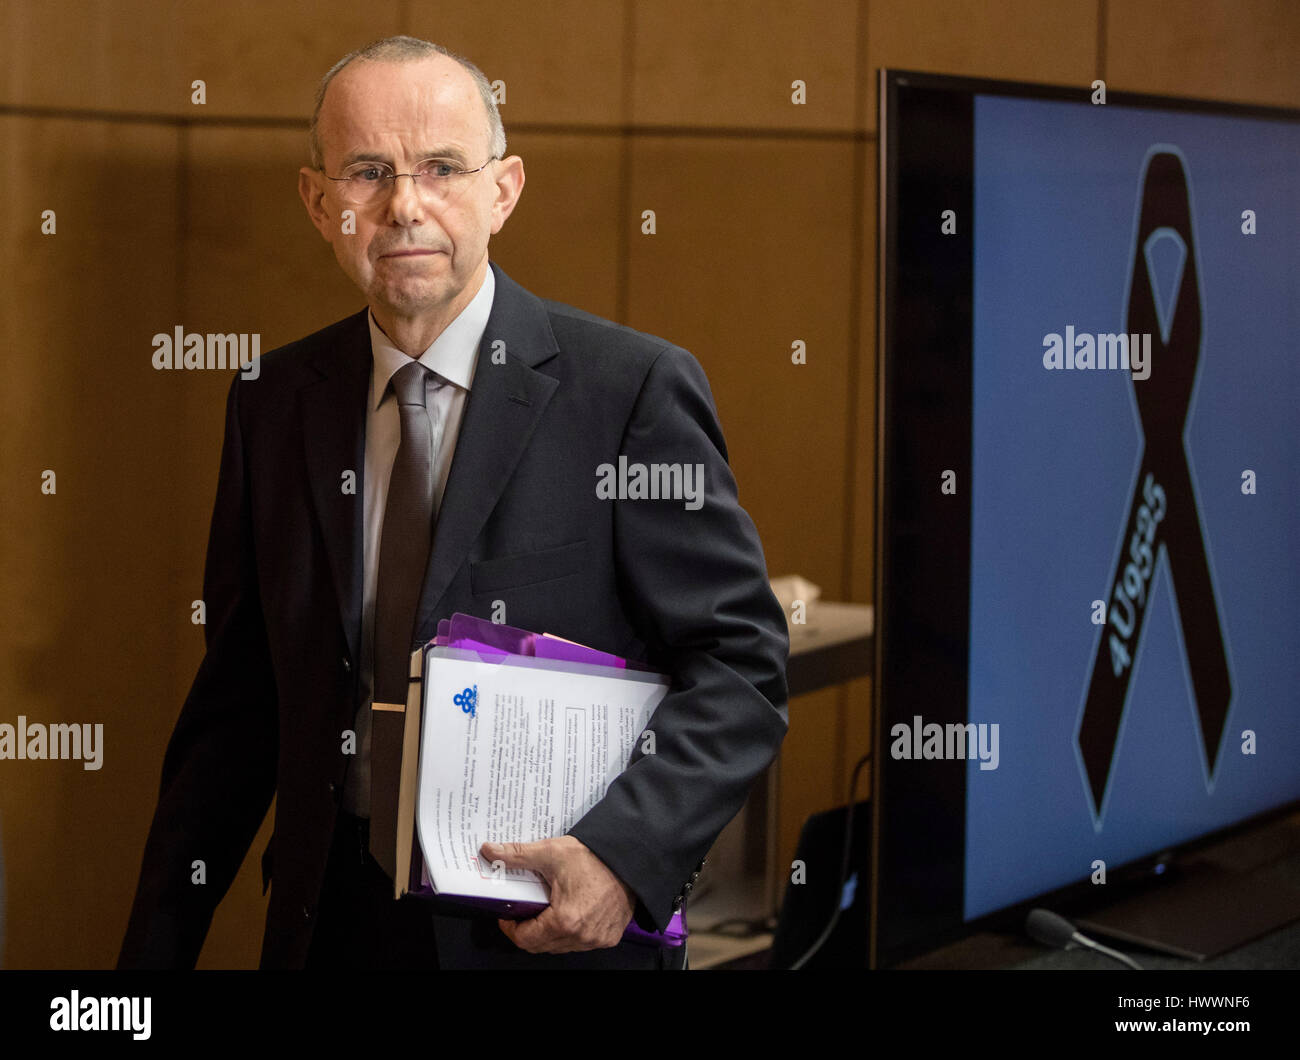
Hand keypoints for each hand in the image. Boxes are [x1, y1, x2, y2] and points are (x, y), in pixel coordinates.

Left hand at [479, 836, 635, 952]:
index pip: (525, 939)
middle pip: (541, 946)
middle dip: (528, 930)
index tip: (507, 915)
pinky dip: (569, 933)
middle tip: (525, 910)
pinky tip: (568, 913)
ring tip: (546, 909)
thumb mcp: (552, 852)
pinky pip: (580, 943)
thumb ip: (517, 855)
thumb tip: (490, 851)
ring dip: (548, 933)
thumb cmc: (597, 857)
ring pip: (560, 946)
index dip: (511, 928)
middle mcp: (581, 936)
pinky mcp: (608, 937)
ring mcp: (596, 939)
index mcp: (565, 921)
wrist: (631, 858)